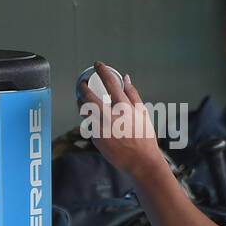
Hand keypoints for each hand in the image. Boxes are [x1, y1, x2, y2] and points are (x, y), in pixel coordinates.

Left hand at [78, 63, 163, 177]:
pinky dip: (90, 119)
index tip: (98, 65)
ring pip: (84, 109)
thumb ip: (133, 94)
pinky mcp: (96, 138)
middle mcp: (111, 116)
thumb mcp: (143, 113)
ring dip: (81, 102)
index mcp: (124, 108)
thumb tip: (126, 78)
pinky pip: (89, 124)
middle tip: (82, 84)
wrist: (141, 161)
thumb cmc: (144, 138)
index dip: (102, 70)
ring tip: (83, 99)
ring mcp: (102, 127)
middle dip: (82, 86)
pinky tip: (95, 119)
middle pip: (88, 95)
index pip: (110, 83)